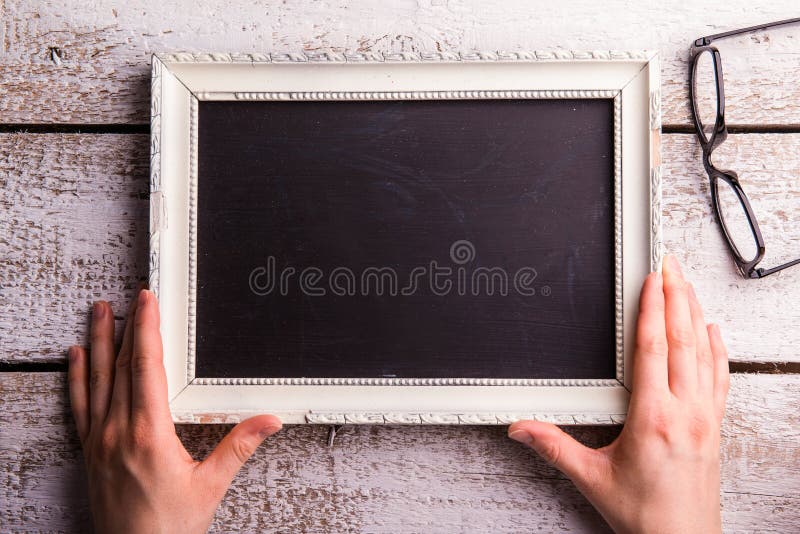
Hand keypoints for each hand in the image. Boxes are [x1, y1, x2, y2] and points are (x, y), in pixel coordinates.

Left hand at [68, 289, 281, 533]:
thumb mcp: (210, 486)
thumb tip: (269, 422)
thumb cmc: (167, 528)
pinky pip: (80, 405)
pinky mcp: (90, 453)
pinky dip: (77, 377)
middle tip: (130, 297)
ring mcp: (99, 441)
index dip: (147, 330)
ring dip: (98, 342)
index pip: (146, 367)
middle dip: (127, 326)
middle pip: (121, 365)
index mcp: (148, 434)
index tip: (148, 303)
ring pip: (97, 380)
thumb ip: (239, 447)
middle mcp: (118, 432)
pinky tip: (77, 357)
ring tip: (100, 312)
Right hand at [509, 255, 728, 533]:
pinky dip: (717, 348)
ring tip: (688, 286)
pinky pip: (720, 377)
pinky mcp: (713, 427)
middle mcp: (685, 413)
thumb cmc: (645, 515)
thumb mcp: (591, 478)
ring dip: (696, 314)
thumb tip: (520, 428)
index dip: (653, 308)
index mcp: (653, 418)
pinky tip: (713, 332)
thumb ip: (553, 447)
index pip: (654, 348)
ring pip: (705, 353)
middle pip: (684, 340)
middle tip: (671, 266)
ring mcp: (704, 418)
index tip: (652, 280)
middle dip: (676, 296)